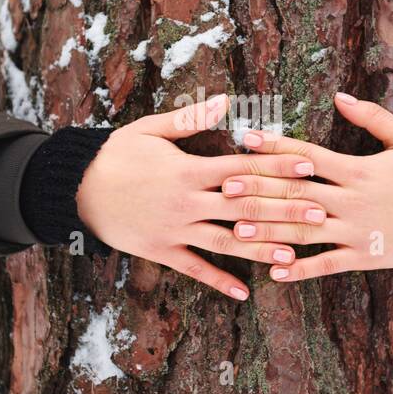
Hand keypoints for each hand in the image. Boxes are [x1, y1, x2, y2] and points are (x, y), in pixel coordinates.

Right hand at [75, 94, 328, 299]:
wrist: (73, 188)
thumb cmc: (115, 154)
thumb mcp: (150, 129)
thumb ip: (190, 120)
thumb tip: (227, 101)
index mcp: (188, 169)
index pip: (243, 167)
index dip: (278, 166)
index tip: (309, 166)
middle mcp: (186, 202)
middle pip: (244, 207)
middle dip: (284, 209)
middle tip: (319, 214)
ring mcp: (174, 230)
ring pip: (226, 242)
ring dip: (261, 248)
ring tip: (293, 255)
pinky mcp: (161, 251)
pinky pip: (194, 269)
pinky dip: (219, 281)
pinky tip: (244, 292)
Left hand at [221, 93, 392, 281]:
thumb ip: (374, 118)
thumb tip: (339, 96)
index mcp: (359, 170)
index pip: (309, 157)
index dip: (276, 147)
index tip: (247, 140)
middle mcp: (352, 201)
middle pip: (297, 195)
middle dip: (260, 191)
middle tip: (225, 187)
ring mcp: (355, 231)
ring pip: (304, 231)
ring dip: (269, 231)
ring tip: (236, 230)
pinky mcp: (362, 257)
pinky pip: (326, 265)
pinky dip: (300, 269)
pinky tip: (273, 271)